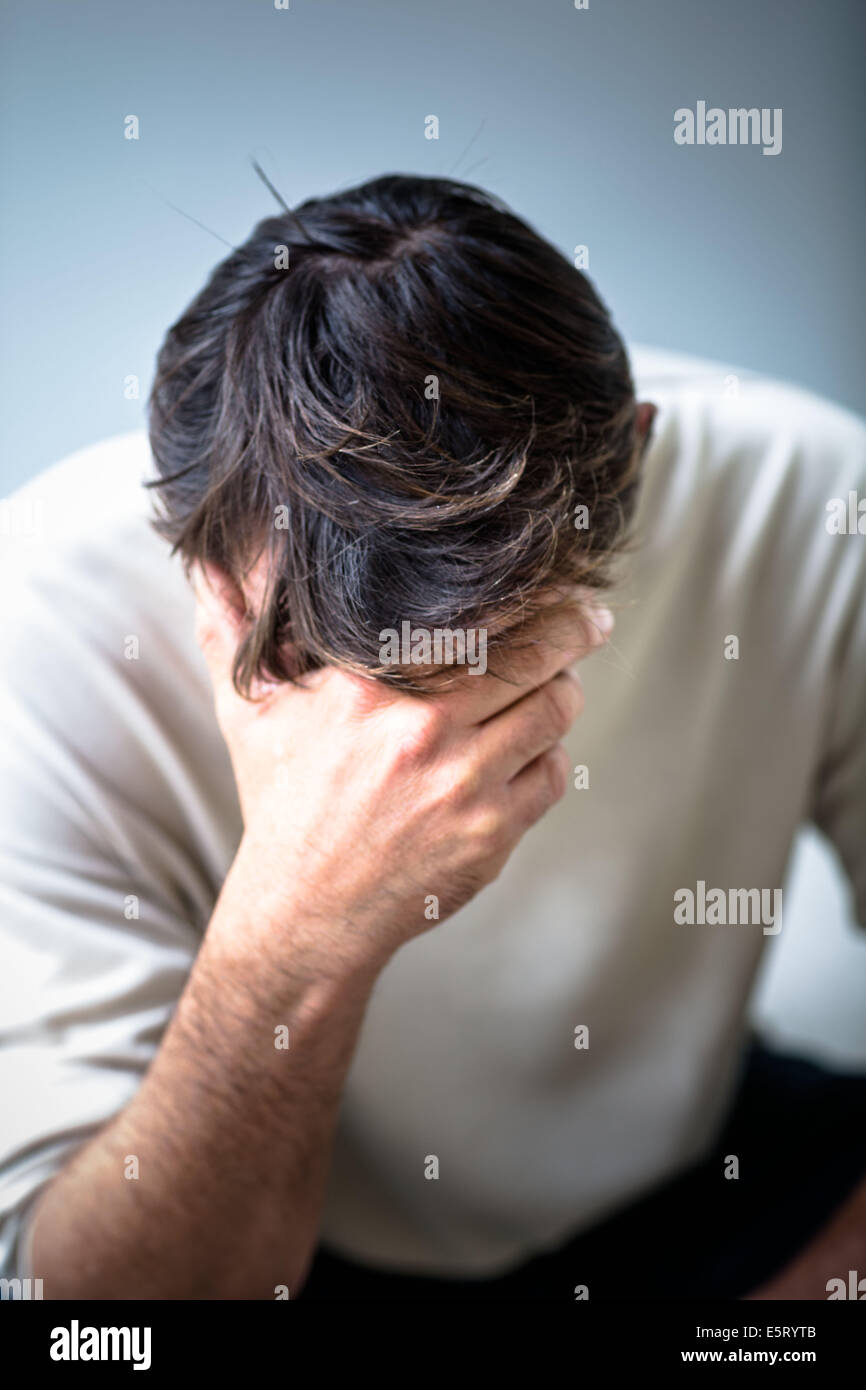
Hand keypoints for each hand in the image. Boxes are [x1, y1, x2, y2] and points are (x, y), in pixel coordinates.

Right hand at [193, 564, 612, 965]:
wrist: (305, 913)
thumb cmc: (282, 803)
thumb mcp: (250, 713)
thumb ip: (229, 632)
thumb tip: (205, 566)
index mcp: (369, 688)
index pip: (477, 615)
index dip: (531, 594)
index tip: (553, 583)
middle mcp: (423, 732)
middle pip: (537, 656)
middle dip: (574, 631)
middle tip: (590, 620)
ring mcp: (464, 786)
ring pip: (555, 712)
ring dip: (561, 693)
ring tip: (552, 686)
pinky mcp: (491, 834)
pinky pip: (553, 773)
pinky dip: (549, 756)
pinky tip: (525, 752)